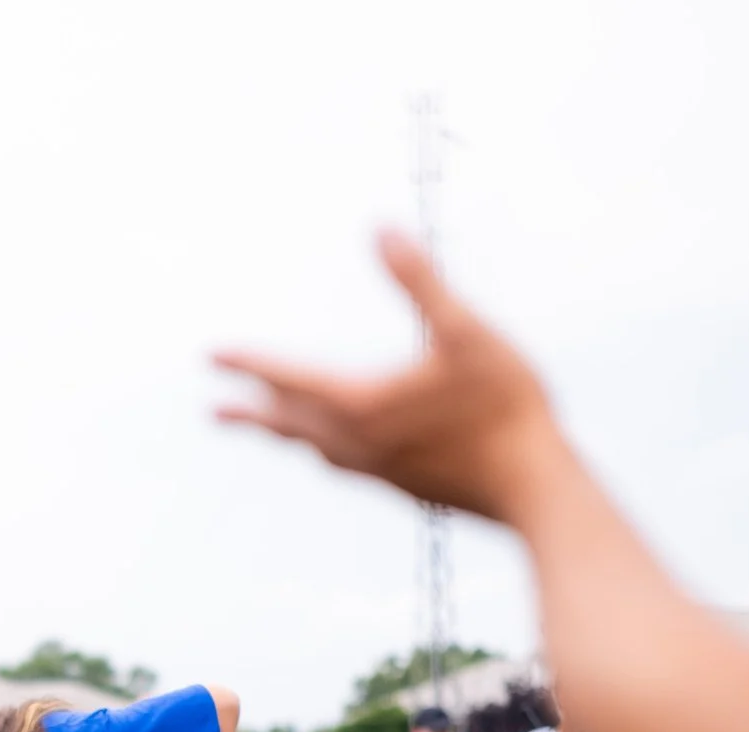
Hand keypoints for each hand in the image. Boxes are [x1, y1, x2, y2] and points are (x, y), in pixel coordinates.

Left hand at [216, 231, 565, 525]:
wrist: (535, 487)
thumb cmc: (505, 405)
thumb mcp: (465, 330)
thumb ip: (419, 280)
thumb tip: (382, 228)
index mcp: (362, 402)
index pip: (288, 378)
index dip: (249, 363)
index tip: (212, 355)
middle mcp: (358, 441)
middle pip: (288, 422)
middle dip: (250, 410)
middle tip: (213, 409)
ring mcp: (378, 470)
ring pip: (315, 448)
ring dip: (285, 433)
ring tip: (267, 427)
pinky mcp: (402, 486)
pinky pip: (345, 465)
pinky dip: (324, 450)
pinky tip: (335, 451)